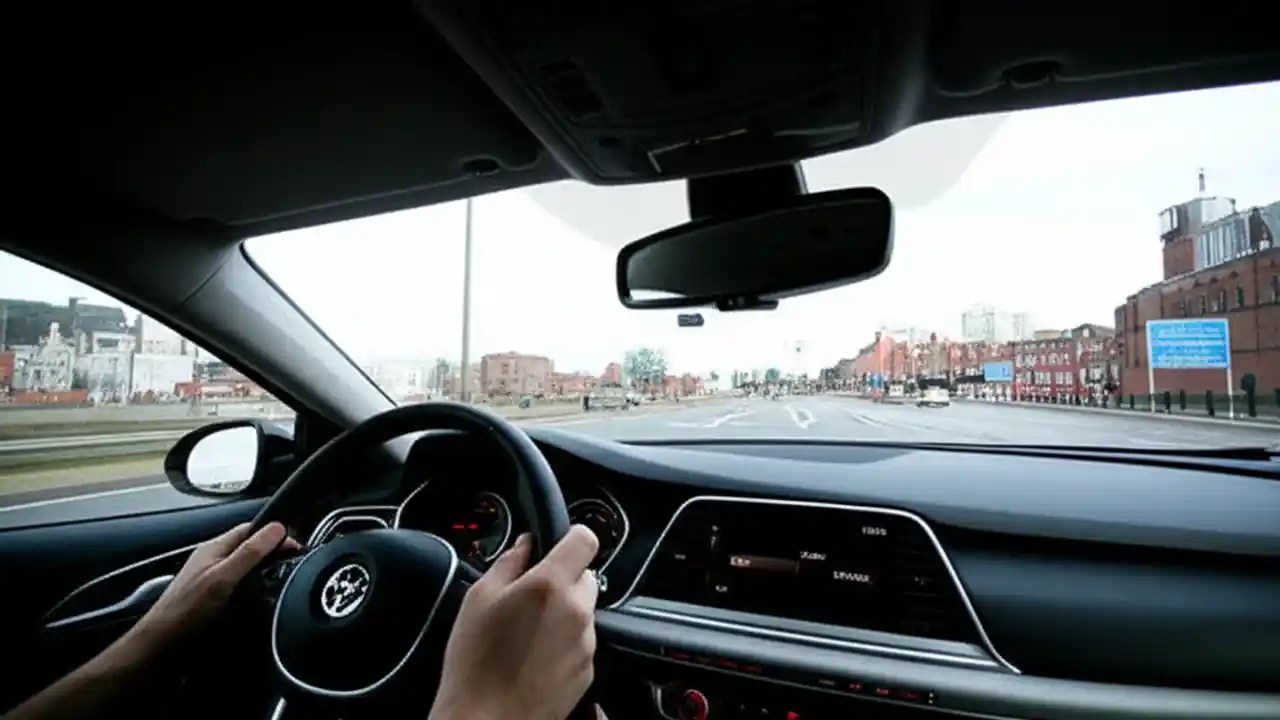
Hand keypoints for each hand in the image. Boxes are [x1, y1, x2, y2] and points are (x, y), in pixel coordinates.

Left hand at [127, 522, 298, 652]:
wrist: (161, 644)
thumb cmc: (187, 609)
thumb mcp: (223, 577)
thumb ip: (249, 552)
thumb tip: (277, 528)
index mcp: (214, 548)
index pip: (249, 529)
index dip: (273, 533)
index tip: (294, 546)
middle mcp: (212, 561)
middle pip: (248, 548)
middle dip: (270, 552)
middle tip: (292, 564)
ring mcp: (211, 580)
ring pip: (244, 567)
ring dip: (262, 571)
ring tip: (281, 580)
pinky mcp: (212, 599)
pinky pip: (239, 586)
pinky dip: (253, 589)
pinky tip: (260, 599)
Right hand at [430, 526, 600, 719]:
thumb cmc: (474, 665)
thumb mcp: (477, 600)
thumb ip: (508, 563)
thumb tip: (525, 545)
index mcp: (549, 585)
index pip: (585, 540)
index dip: (570, 538)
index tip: (556, 545)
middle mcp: (576, 611)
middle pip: (585, 576)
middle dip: (563, 579)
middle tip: (530, 596)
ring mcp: (586, 643)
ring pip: (584, 611)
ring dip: (564, 612)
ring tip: (527, 633)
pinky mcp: (588, 670)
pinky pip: (581, 641)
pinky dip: (565, 642)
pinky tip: (535, 657)